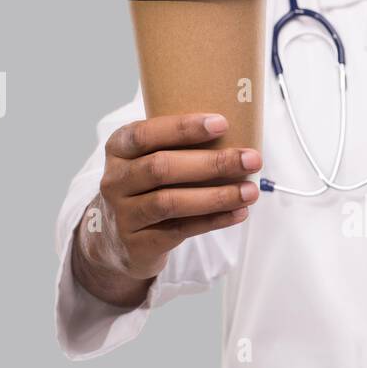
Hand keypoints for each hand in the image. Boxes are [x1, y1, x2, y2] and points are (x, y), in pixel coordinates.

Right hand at [73, 113, 261, 302]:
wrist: (116, 241)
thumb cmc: (145, 189)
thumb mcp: (147, 162)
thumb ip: (178, 149)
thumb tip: (236, 140)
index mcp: (118, 149)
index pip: (146, 134)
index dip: (183, 128)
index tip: (221, 123)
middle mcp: (115, 180)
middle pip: (162, 168)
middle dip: (212, 162)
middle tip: (251, 159)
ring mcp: (123, 214)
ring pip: (170, 202)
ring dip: (216, 195)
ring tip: (250, 191)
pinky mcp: (138, 243)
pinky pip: (180, 230)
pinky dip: (213, 220)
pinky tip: (238, 212)